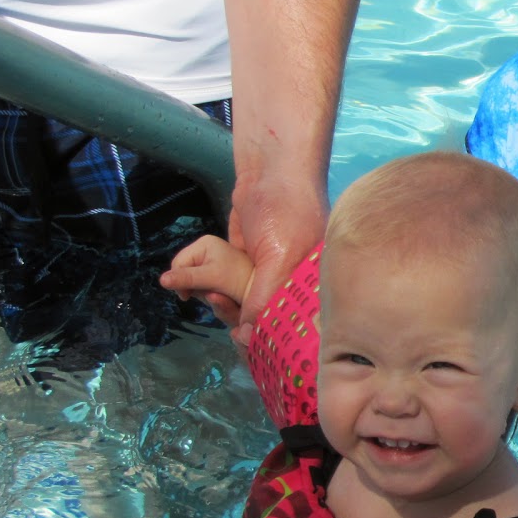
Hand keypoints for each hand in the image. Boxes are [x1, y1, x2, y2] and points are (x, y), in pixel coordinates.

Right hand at [159, 234, 254, 325]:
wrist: (268, 292)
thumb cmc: (238, 279)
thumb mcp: (210, 278)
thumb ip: (186, 279)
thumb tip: (161, 280)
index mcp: (204, 245)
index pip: (178, 263)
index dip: (178, 281)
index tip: (187, 297)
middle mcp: (209, 250)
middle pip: (186, 275)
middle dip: (195, 289)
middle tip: (211, 294)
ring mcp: (216, 263)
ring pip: (197, 285)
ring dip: (206, 296)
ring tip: (223, 296)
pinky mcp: (223, 275)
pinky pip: (209, 289)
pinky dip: (216, 298)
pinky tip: (228, 299)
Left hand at [225, 178, 324, 347]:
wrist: (269, 170)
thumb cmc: (287, 211)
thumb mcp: (277, 258)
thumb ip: (264, 297)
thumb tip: (249, 334)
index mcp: (312, 286)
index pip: (294, 322)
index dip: (274, 337)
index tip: (251, 347)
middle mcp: (295, 281)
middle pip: (270, 316)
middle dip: (247, 324)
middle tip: (231, 329)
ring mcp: (272, 270)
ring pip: (247, 302)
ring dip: (227, 306)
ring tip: (211, 300)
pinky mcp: (250, 260)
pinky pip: (232, 285)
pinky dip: (218, 290)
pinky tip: (205, 295)